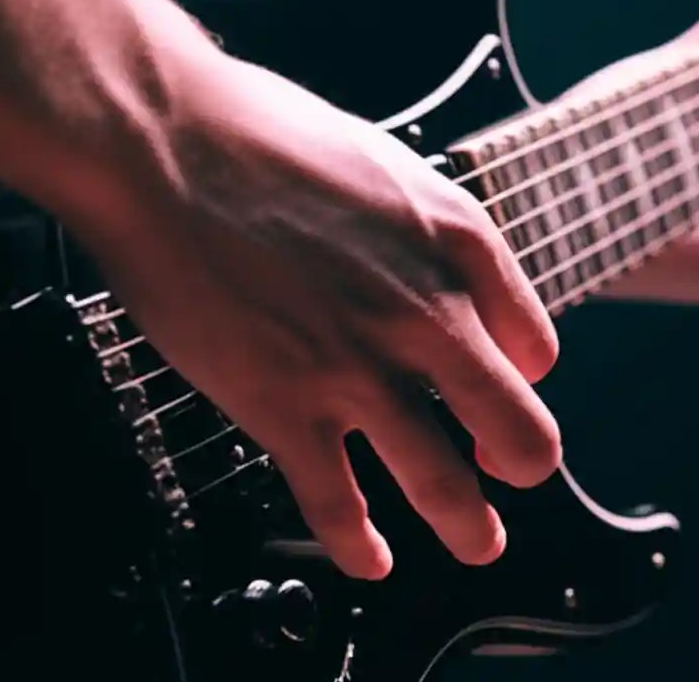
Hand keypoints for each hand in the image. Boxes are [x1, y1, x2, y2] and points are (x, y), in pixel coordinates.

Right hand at [74, 60, 560, 579]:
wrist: (160, 145)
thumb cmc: (262, 141)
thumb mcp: (394, 165)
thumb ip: (444, 236)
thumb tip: (472, 295)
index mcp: (457, 250)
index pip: (537, 347)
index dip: (524, 376)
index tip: (506, 386)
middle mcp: (423, 318)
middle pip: (518, 433)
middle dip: (524, 468)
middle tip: (512, 478)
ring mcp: (356, 371)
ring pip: (445, 486)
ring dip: (470, 528)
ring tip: (478, 542)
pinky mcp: (284, 407)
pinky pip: (338, 504)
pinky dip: (361, 545)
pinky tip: (371, 557)